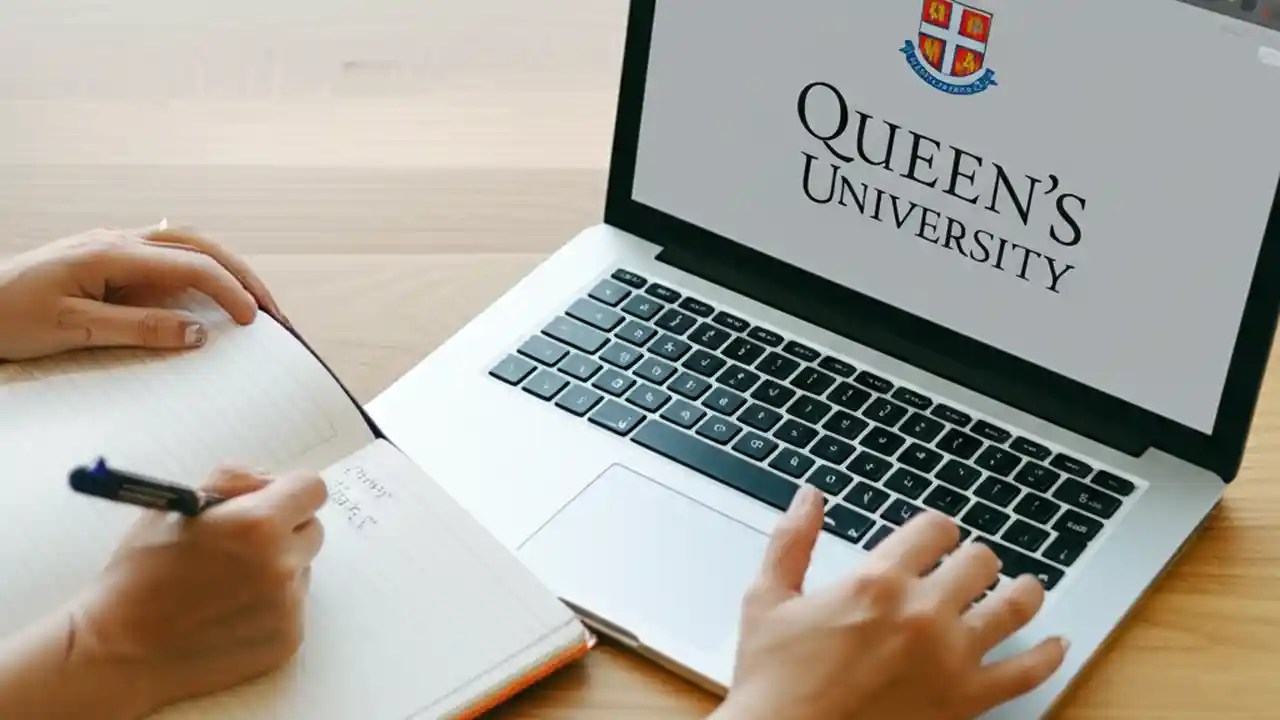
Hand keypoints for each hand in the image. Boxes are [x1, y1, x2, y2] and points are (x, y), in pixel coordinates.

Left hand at [0, 225, 283, 360]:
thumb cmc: (9, 317)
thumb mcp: (72, 328)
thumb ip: (137, 328)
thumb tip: (197, 333)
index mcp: (112, 253)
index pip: (191, 266)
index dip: (230, 292)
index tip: (254, 322)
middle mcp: (118, 240)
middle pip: (199, 245)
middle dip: (242, 275)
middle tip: (272, 310)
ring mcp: (114, 244)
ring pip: (187, 243)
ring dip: (226, 267)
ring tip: (253, 298)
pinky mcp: (109, 257)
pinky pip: (168, 253)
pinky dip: (201, 267)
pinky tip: (211, 284)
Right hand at [68, 468, 326, 716]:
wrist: (118, 651)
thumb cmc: (141, 573)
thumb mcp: (176, 505)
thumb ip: (233, 479)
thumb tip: (271, 480)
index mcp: (258, 524)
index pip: (312, 489)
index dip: (289, 491)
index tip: (271, 502)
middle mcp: (282, 565)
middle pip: (312, 529)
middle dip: (285, 529)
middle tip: (243, 543)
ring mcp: (288, 606)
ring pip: (302, 569)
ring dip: (279, 568)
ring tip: (227, 583)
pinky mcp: (288, 638)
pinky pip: (294, 606)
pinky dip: (271, 605)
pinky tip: (230, 612)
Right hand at [715, 487, 1066, 719]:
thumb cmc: (773, 678)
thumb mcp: (768, 597)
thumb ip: (792, 541)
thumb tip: (809, 497)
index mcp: (877, 580)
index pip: (935, 529)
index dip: (939, 528)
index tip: (938, 536)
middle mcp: (922, 611)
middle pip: (978, 561)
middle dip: (974, 558)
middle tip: (972, 566)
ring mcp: (950, 657)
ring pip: (1013, 607)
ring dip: (1024, 592)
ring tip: (1028, 588)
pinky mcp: (965, 700)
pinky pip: (1026, 674)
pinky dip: (1047, 656)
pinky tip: (1056, 644)